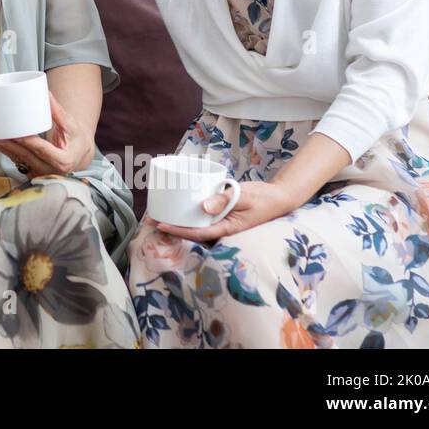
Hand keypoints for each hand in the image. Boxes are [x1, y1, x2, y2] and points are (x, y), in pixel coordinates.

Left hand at [0, 90, 94, 177]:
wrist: (78, 156)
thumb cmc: (76, 140)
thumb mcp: (71, 125)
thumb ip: (58, 112)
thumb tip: (46, 94)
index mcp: (63, 161)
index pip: (42, 150)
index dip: (28, 142)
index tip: (16, 133)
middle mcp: (50, 171)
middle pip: (26, 155)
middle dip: (9, 144)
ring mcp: (40, 174)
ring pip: (18, 160)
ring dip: (3, 148)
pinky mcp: (32, 173)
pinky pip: (17, 162)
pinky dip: (6, 152)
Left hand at [147, 179, 295, 242]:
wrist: (277, 198)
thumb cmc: (262, 198)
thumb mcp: (244, 195)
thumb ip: (225, 200)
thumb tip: (204, 206)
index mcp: (227, 229)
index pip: (198, 233)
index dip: (178, 231)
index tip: (161, 226)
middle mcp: (222, 229)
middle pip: (193, 232)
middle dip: (173, 228)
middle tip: (151, 219)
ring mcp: (222, 224)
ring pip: (196, 226)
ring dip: (178, 222)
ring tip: (159, 214)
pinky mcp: (222, 216)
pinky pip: (203, 219)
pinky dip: (189, 215)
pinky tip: (177, 208)